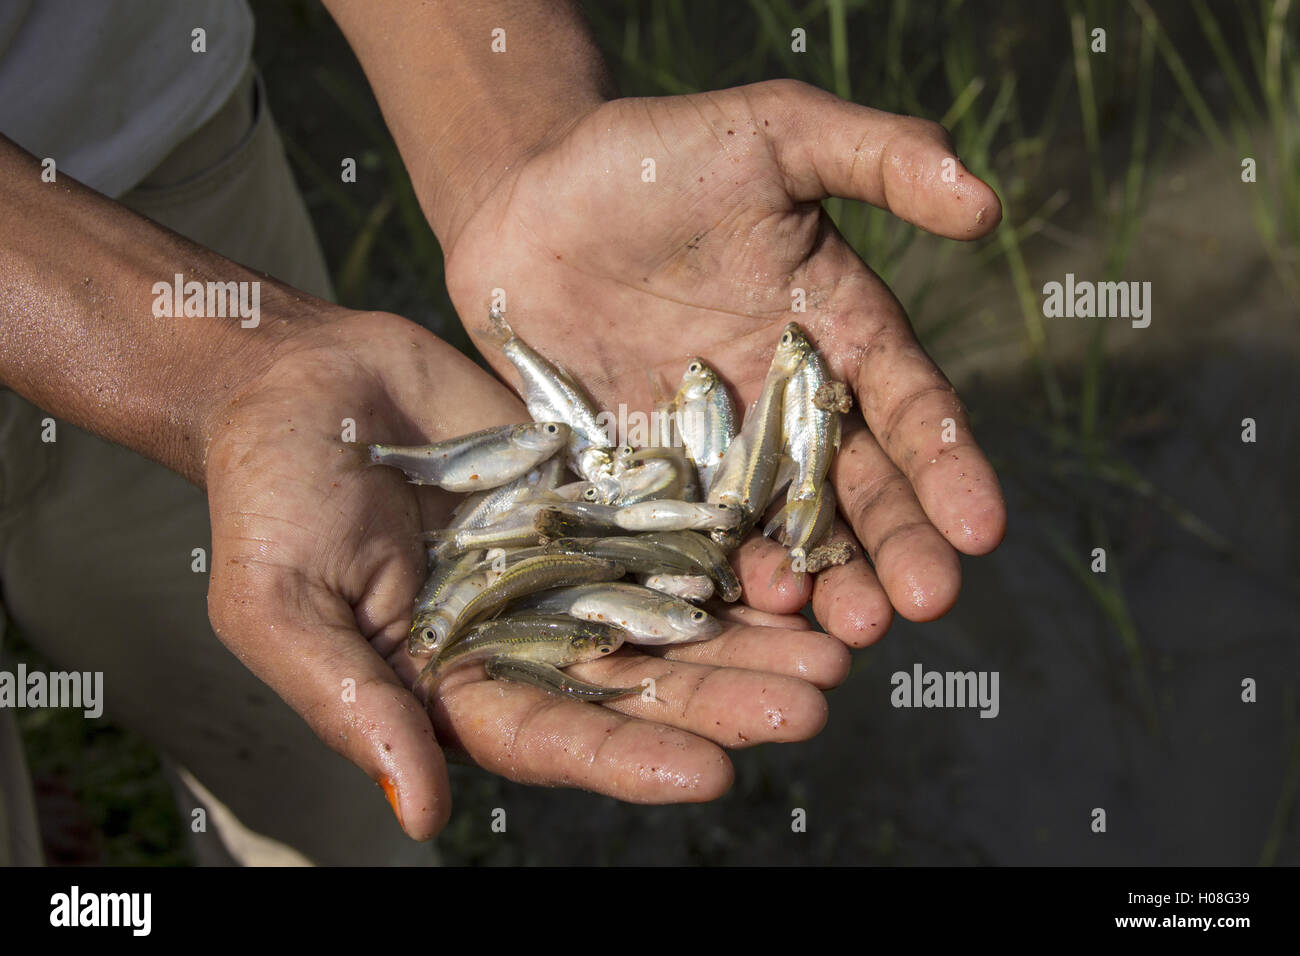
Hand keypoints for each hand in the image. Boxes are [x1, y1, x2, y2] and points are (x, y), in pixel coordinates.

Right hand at [202, 308, 844, 839]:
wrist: (301, 378)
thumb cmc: (266, 495)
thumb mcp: (280, 606)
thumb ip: (352, 705)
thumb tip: (422, 813)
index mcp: (456, 684)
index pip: (553, 739)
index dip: (629, 757)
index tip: (711, 771)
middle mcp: (527, 636)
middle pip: (640, 682)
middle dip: (725, 697)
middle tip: (814, 701)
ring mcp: (568, 565)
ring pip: (675, 612)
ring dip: (752, 634)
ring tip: (835, 646)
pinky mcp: (595, 497)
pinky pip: (673, 526)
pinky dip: (731, 547)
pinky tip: (796, 558)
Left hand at [440, 80, 1007, 645]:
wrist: (526, 194)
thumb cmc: (651, 155)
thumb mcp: (770, 131)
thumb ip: (875, 154)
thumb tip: (985, 203)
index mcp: (837, 334)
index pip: (908, 411)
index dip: (948, 470)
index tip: (981, 530)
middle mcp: (787, 405)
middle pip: (856, 490)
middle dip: (894, 550)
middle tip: (920, 608)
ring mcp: (716, 450)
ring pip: (779, 532)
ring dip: (817, 584)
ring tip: (844, 633)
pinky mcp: (643, 477)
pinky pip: (686, 539)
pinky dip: (716, 583)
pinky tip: (741, 622)